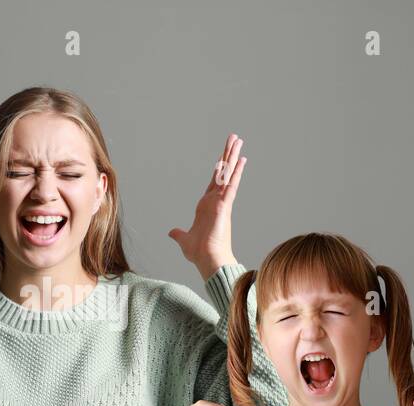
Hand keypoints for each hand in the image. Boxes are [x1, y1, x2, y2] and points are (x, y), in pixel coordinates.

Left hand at [168, 133, 244, 277]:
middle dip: (228, 155)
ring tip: (238, 140)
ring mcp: (222, 201)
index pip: (215, 182)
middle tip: (234, 138)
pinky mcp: (225, 204)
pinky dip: (236, 172)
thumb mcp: (184, 239)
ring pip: (229, 174)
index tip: (223, 156)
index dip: (219, 168)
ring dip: (233, 156)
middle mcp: (216, 200)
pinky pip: (232, 185)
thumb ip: (179, 234)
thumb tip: (172, 232)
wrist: (207, 259)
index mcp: (207, 206)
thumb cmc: (199, 252)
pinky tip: (241, 159)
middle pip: (223, 172)